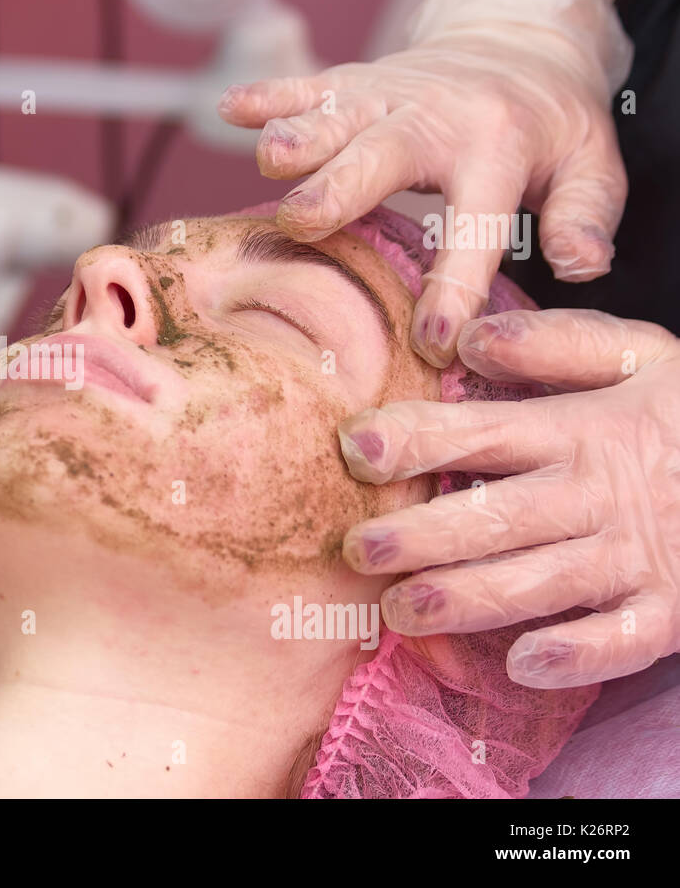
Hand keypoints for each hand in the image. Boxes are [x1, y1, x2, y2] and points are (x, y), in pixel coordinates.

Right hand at [218, 0, 631, 366]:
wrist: (516, 36)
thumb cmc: (548, 121)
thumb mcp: (592, 164)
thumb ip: (585, 214)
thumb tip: (582, 266)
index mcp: (496, 147)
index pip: (475, 225)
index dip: (455, 285)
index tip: (433, 339)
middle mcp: (435, 116)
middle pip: (382, 154)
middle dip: (342, 186)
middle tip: (305, 220)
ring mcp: (387, 94)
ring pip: (335, 114)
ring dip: (300, 134)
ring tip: (269, 160)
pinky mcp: (352, 81)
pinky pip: (304, 83)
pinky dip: (265, 96)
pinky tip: (229, 111)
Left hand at [336, 309, 679, 688]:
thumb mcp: (643, 356)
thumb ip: (557, 345)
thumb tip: (468, 340)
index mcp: (582, 430)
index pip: (483, 432)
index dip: (417, 438)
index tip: (355, 445)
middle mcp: (598, 496)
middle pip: (497, 515)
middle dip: (423, 533)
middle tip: (358, 548)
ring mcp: (636, 557)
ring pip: (539, 581)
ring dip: (470, 597)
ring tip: (403, 610)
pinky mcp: (670, 610)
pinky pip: (620, 641)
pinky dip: (575, 655)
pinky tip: (520, 664)